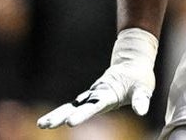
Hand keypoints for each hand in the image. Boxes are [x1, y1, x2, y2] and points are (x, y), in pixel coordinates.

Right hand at [37, 28, 158, 128]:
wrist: (132, 62)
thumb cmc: (139, 77)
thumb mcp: (143, 89)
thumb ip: (140, 100)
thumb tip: (141, 112)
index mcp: (108, 93)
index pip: (94, 106)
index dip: (82, 115)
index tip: (70, 123)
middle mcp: (96, 94)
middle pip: (75, 106)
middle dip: (59, 115)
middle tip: (45, 125)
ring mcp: (92, 95)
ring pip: (71, 105)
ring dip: (57, 114)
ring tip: (42, 124)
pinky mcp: (91, 98)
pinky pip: (74, 106)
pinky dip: (62, 113)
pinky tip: (50, 121)